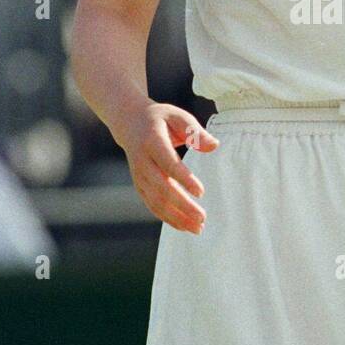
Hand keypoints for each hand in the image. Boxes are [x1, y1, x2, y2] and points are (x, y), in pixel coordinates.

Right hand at [119, 102, 219, 233]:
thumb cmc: (161, 119)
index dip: (183, 179)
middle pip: (161, 188)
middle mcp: (142, 161)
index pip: (168, 163)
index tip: (201, 192)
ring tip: (198, 228)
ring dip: (176, 217)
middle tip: (202, 217)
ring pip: (156, 201)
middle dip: (182, 205)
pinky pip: (152, 205)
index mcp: (152, 140)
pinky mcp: (140, 185)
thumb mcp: (178, 116)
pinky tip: (185, 226)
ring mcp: (139, 175)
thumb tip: (214, 145)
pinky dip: (167, 218)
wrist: (129, 122)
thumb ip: (195, 131)